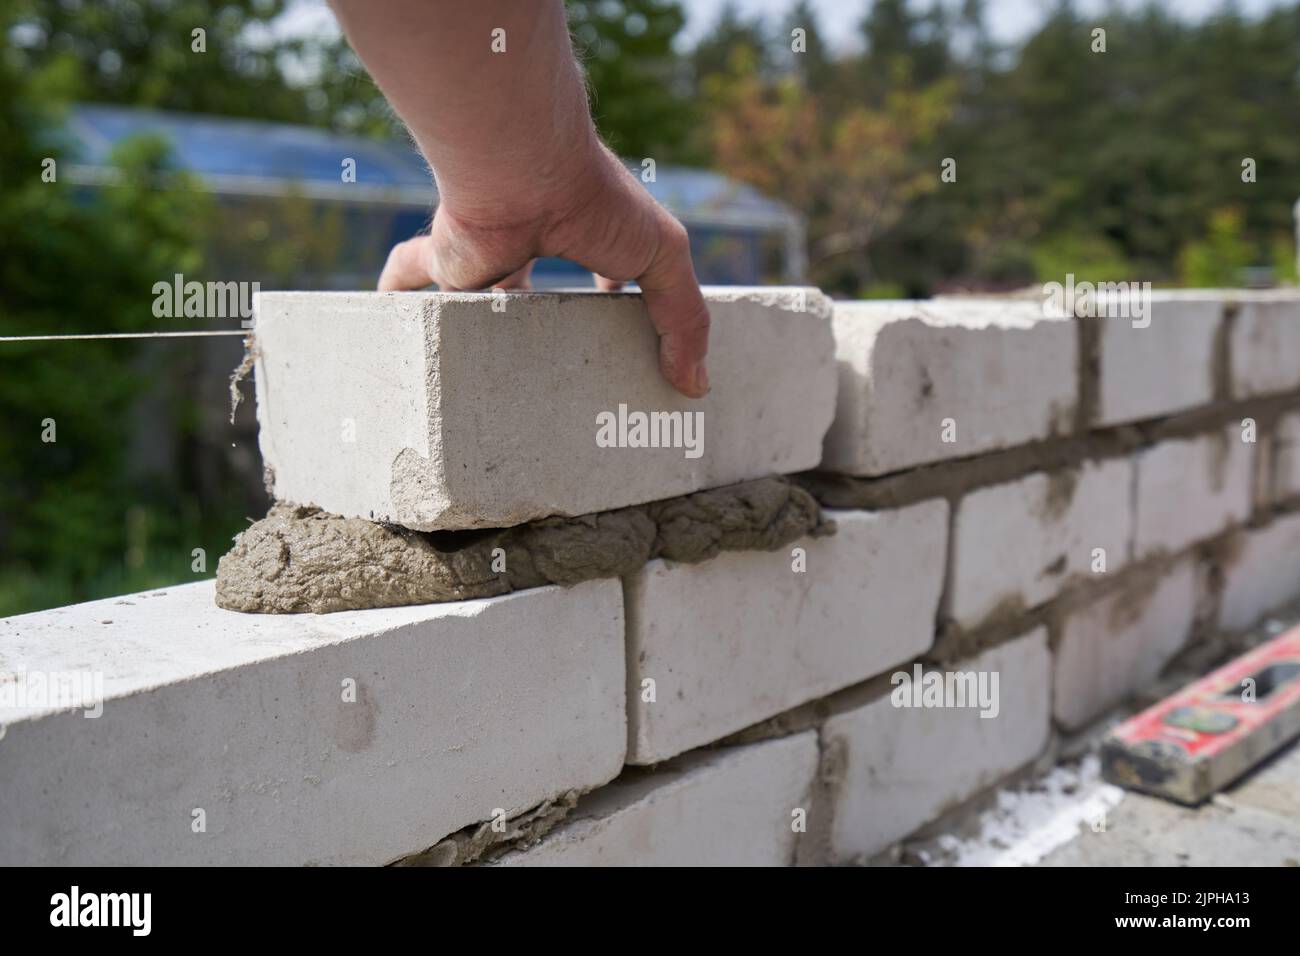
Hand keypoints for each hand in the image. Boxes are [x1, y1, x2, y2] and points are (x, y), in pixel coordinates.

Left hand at [377, 140, 710, 398]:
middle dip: (536, 326)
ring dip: (475, 325)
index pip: (603, 273)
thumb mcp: (663, 257)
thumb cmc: (596, 199)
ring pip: (475, 296)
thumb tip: (695, 386)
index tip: (614, 344)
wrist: (525, 169)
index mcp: (586, 235)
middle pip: (531, 294)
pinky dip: (395, 296)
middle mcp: (533, 243)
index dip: (611, 303)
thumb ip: (685, 320)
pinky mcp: (445, 258)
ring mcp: (487, 252)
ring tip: (476, 380)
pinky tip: (391, 325)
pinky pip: (407, 275)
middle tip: (545, 378)